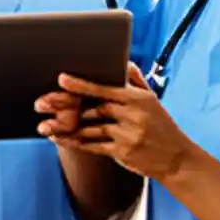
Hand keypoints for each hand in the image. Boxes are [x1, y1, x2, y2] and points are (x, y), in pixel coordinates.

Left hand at [46, 63, 197, 181]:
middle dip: (68, 106)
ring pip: (90, 129)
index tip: (62, 79)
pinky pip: (93, 146)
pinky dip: (74, 142)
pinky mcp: (123, 153)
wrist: (177, 158)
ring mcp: (128, 136)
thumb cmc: (162, 126)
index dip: (83, 85)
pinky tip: (59, 138)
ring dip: (66, 127)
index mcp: (138, 99)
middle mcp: (133, 116)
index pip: (106, 88)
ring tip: (45, 124)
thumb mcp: (152, 100)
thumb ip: (135, 80)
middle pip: (94, 109)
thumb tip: (123, 61)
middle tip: (43, 103)